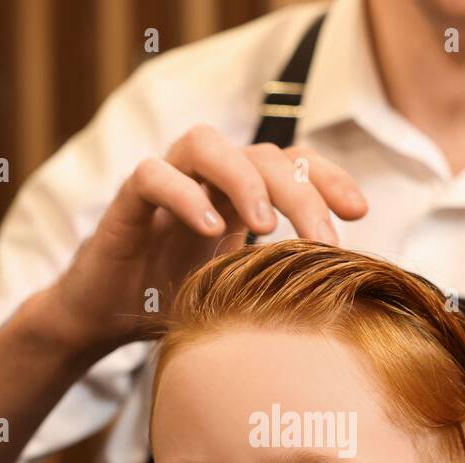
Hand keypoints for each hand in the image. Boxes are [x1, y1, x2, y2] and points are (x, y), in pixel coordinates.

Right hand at [43, 124, 367, 355]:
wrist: (104, 318)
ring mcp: (165, 183)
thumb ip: (281, 284)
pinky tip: (210, 230)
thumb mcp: (240, 295)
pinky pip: (152, 174)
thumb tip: (346, 307)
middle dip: (301, 192)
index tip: (360, 213)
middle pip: (261, 154)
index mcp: (240, 195)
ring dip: (243, 179)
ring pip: (205, 143)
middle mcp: (205, 178)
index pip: (293, 162)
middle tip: (325, 239)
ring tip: (266, 226)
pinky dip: (184, 195)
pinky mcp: (127, 200)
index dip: (329, 177)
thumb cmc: (174, 302)